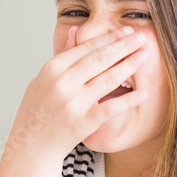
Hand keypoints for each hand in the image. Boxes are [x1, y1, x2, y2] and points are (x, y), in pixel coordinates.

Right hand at [8, 26, 151, 160]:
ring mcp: (72, 104)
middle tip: (141, 37)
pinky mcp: (83, 123)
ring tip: (146, 55)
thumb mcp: (43, 79)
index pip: (86, 47)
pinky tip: (144, 92)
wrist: (30, 146)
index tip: (126, 31)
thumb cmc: (37, 112)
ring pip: (108, 79)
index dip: (109, 37)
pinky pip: (111, 108)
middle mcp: (62, 83)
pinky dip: (129, 100)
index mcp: (52, 69)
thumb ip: (62, 56)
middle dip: (124, 45)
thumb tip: (76, 30)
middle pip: (100, 58)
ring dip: (130, 65)